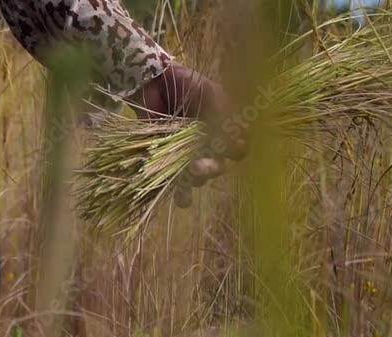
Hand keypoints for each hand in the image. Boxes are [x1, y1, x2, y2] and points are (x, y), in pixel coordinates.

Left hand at [128, 62, 246, 200]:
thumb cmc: (184, 83)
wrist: (152, 81)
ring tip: (190, 174)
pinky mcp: (166, 159)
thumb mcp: (208, 93)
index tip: (232, 149)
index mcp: (223, 128)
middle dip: (213, 168)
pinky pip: (176, 181)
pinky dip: (180, 193)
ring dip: (198, 179)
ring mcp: (186, 153)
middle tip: (202, 164)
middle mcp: (207, 144)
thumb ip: (222, 113)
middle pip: (218, 166)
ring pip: (199, 176)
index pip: (239, 148)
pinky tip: (182, 200)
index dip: (237, 151)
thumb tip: (236, 137)